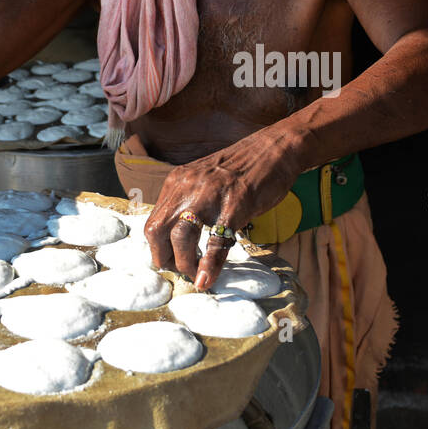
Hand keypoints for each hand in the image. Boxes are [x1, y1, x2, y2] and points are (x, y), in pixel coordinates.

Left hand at [144, 130, 303, 290]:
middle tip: (181, 271)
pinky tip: (208, 279)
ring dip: (185, 263)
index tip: (171, 261)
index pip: (154, 221)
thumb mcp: (205, 181)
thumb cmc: (242, 168)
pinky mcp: (234, 206)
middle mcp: (187, 187)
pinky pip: (215, 240)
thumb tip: (181, 237)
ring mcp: (210, 196)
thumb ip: (190, 202)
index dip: (158, 248)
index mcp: (177, 181)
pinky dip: (209, 264)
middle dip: (165, 259)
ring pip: (181, 236)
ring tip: (197, 276)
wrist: (274, 149)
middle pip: (157, 230)